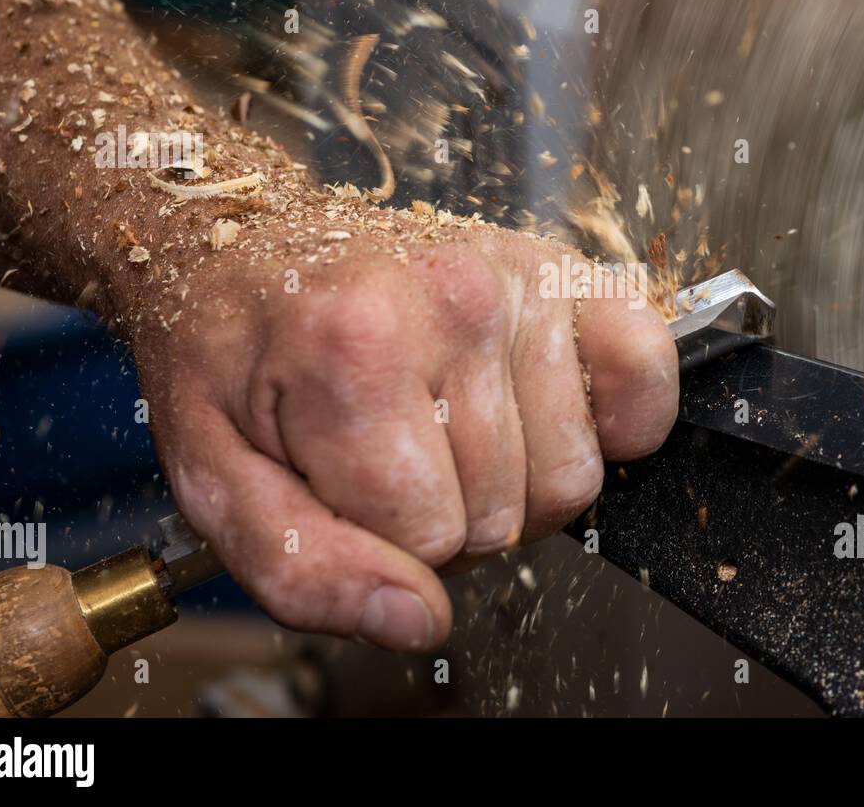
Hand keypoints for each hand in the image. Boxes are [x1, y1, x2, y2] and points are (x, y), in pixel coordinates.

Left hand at [132, 221, 677, 649]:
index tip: (345, 488)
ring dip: (514, 481)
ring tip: (447, 427)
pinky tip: (539, 408)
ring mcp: (520, 278)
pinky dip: (612, 420)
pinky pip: (644, 374)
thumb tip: (416, 621)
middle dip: (447, 517)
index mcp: (353, 348)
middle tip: (392, 458)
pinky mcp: (563, 269)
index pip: (429, 539)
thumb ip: (302, 566)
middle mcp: (454, 299)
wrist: (247, 242)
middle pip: (505, 514)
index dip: (385, 543)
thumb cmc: (235, 354)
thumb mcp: (218, 478)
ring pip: (572, 475)